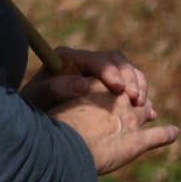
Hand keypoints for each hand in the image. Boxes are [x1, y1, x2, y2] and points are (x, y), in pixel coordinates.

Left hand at [20, 47, 150, 110]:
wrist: (34, 123)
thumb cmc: (32, 108)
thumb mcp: (37, 99)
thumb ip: (56, 89)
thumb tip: (81, 84)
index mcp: (67, 58)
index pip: (95, 58)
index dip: (110, 71)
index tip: (119, 89)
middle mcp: (85, 62)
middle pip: (116, 60)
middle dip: (129, 78)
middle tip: (136, 99)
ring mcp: (98, 75)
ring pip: (127, 72)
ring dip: (139, 86)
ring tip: (143, 106)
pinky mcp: (108, 89)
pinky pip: (130, 88)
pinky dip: (141, 98)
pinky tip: (148, 113)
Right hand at [48, 80, 178, 174]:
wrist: (66, 148)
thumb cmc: (53, 124)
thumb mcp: (52, 98)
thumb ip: (64, 89)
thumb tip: (79, 81)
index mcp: (98, 84)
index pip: (111, 76)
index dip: (115, 81)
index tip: (114, 86)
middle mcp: (118, 98)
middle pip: (132, 92)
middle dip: (136, 94)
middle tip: (135, 100)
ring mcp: (130, 119)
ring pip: (145, 111)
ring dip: (148, 111)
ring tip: (151, 114)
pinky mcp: (138, 142)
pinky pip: (159, 136)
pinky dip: (168, 133)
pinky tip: (174, 132)